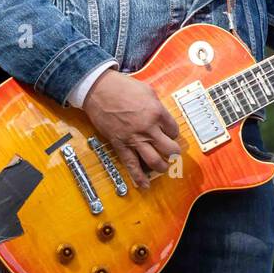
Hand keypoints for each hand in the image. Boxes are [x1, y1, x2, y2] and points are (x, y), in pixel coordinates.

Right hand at [80, 70, 180, 189]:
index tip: (170, 133)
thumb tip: (161, 115)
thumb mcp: (147, 90)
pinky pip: (131, 165)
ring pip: (155, 161)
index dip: (173, 133)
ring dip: (162, 166)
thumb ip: (157, 105)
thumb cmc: (122, 87)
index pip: (174, 130)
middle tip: (173, 153)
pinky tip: (145, 185)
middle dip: (174, 152)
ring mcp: (135, 139)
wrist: (99, 90)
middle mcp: (148, 128)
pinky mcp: (121, 145)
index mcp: (157, 113)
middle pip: (170, 148)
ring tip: (164, 167)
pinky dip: (139, 177)